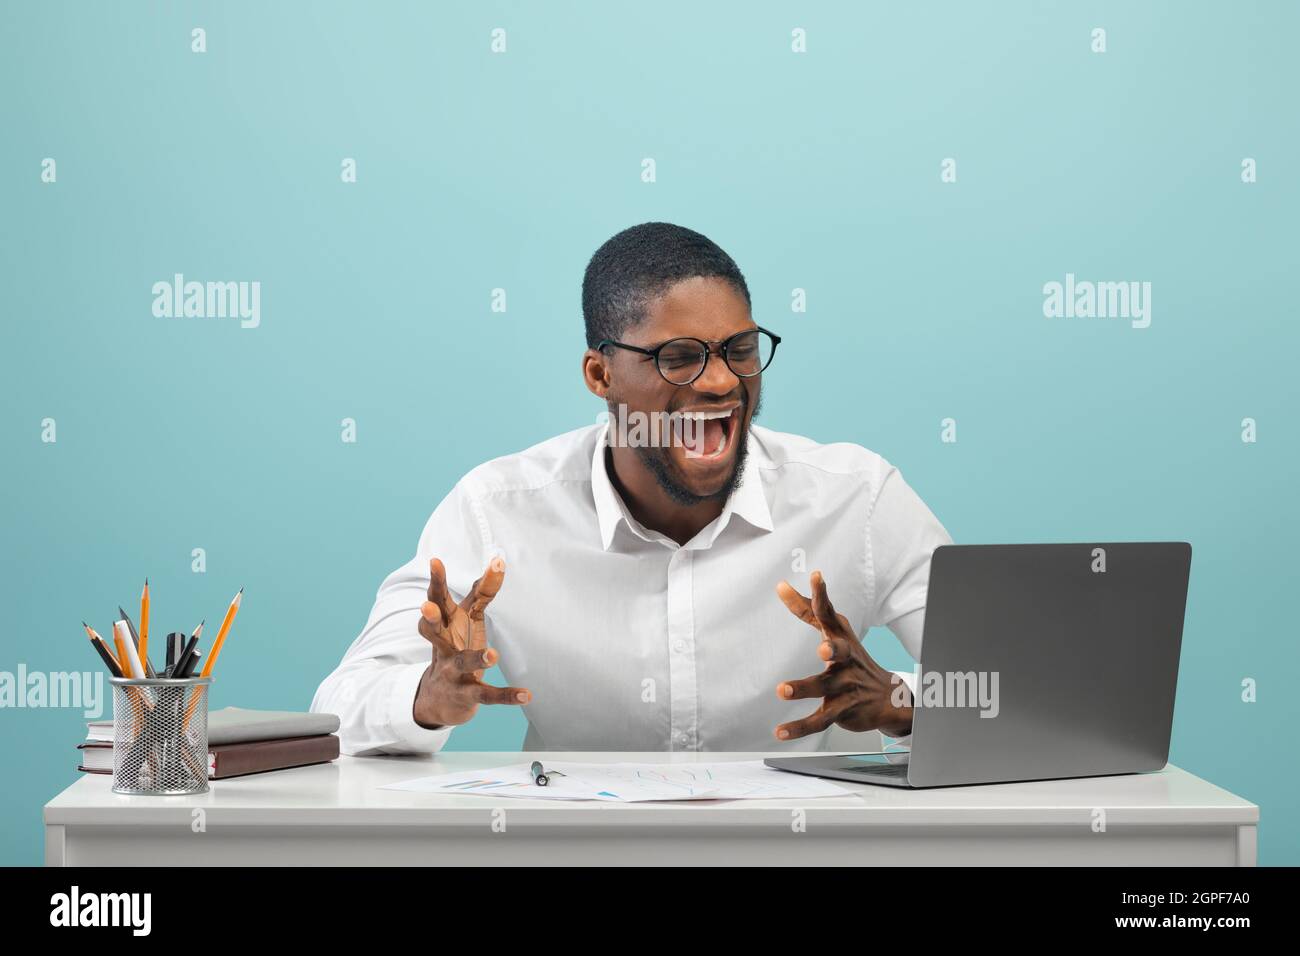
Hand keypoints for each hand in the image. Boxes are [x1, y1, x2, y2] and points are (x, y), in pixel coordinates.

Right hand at [412, 556, 531, 728]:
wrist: (438, 698)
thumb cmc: (454, 647)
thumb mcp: (465, 619)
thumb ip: (480, 593)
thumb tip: (497, 561)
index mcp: (445, 624)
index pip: (439, 599)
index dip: (438, 580)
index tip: (435, 561)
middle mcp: (444, 646)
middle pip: (434, 629)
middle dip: (430, 616)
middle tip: (427, 605)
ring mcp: (454, 671)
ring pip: (461, 662)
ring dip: (475, 658)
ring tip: (493, 655)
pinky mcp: (467, 694)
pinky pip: (486, 695)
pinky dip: (507, 695)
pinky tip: (526, 695)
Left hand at [773, 570, 912, 740]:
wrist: (889, 698)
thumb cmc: (853, 659)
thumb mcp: (837, 632)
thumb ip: (808, 610)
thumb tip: (781, 586)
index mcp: (841, 638)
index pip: (829, 613)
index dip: (821, 596)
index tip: (816, 576)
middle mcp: (845, 660)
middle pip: (839, 651)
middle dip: (832, 649)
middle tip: (822, 648)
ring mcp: (845, 686)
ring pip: (823, 687)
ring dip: (803, 688)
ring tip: (782, 690)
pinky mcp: (842, 710)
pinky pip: (819, 720)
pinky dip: (799, 727)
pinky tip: (780, 732)